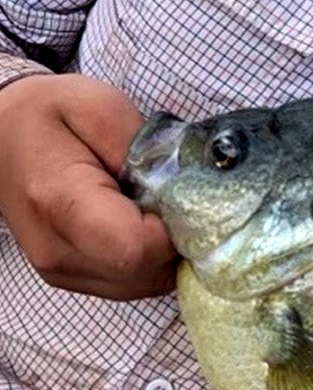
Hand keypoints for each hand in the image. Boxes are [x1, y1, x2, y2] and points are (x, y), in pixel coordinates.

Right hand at [0, 74, 176, 298]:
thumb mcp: (100, 106)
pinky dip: (151, 259)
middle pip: (147, 273)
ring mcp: (61, 271)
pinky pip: (131, 282)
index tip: (183, 195)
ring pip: (144, 283)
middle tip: (175, 196)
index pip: (137, 249)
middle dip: (179, 239)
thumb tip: (186, 191)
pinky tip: (143, 222)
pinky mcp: (69, 277)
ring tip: (155, 205)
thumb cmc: (49, 113)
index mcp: (62, 204)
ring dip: (166, 251)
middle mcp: (57, 252)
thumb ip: (145, 148)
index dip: (176, 228)